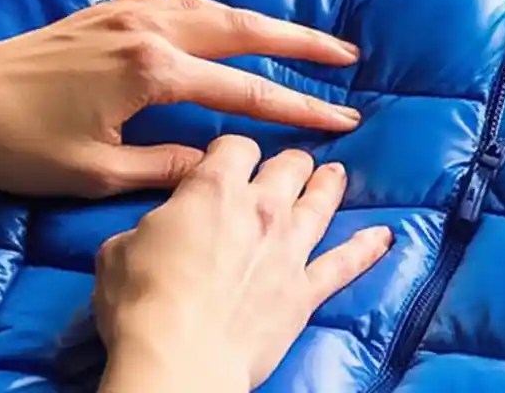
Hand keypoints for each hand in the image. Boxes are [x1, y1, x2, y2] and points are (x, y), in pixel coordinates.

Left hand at [0, 0, 361, 196]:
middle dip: (303, 42)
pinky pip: (180, 3)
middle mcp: (149, 30)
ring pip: (215, 9)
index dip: (300, 109)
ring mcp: (128, 14)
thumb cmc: (17, 146)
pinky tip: (226, 24)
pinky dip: (217, 13)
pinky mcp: (109, 12)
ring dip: (263, 23)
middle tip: (348, 54)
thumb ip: (168, 166)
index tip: (344, 117)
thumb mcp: (97, 172)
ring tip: (302, 38)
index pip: (246, 92)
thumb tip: (220, 163)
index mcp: (152, 70)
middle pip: (246, 29)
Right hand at [93, 135, 391, 392]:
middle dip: (287, 161)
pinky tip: (384, 236)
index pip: (236, 146)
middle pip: (288, 166)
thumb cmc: (142, 303)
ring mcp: (290, 249)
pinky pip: (346, 263)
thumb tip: (160, 230)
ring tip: (335, 174)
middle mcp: (261, 209)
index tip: (228, 158)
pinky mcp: (306, 290)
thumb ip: (152, 227)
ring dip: (328, 185)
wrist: (180, 358)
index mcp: (214, 189)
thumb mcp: (120, 249)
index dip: (232, 149)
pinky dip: (367, 248)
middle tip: (287, 163)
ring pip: (320, 203)